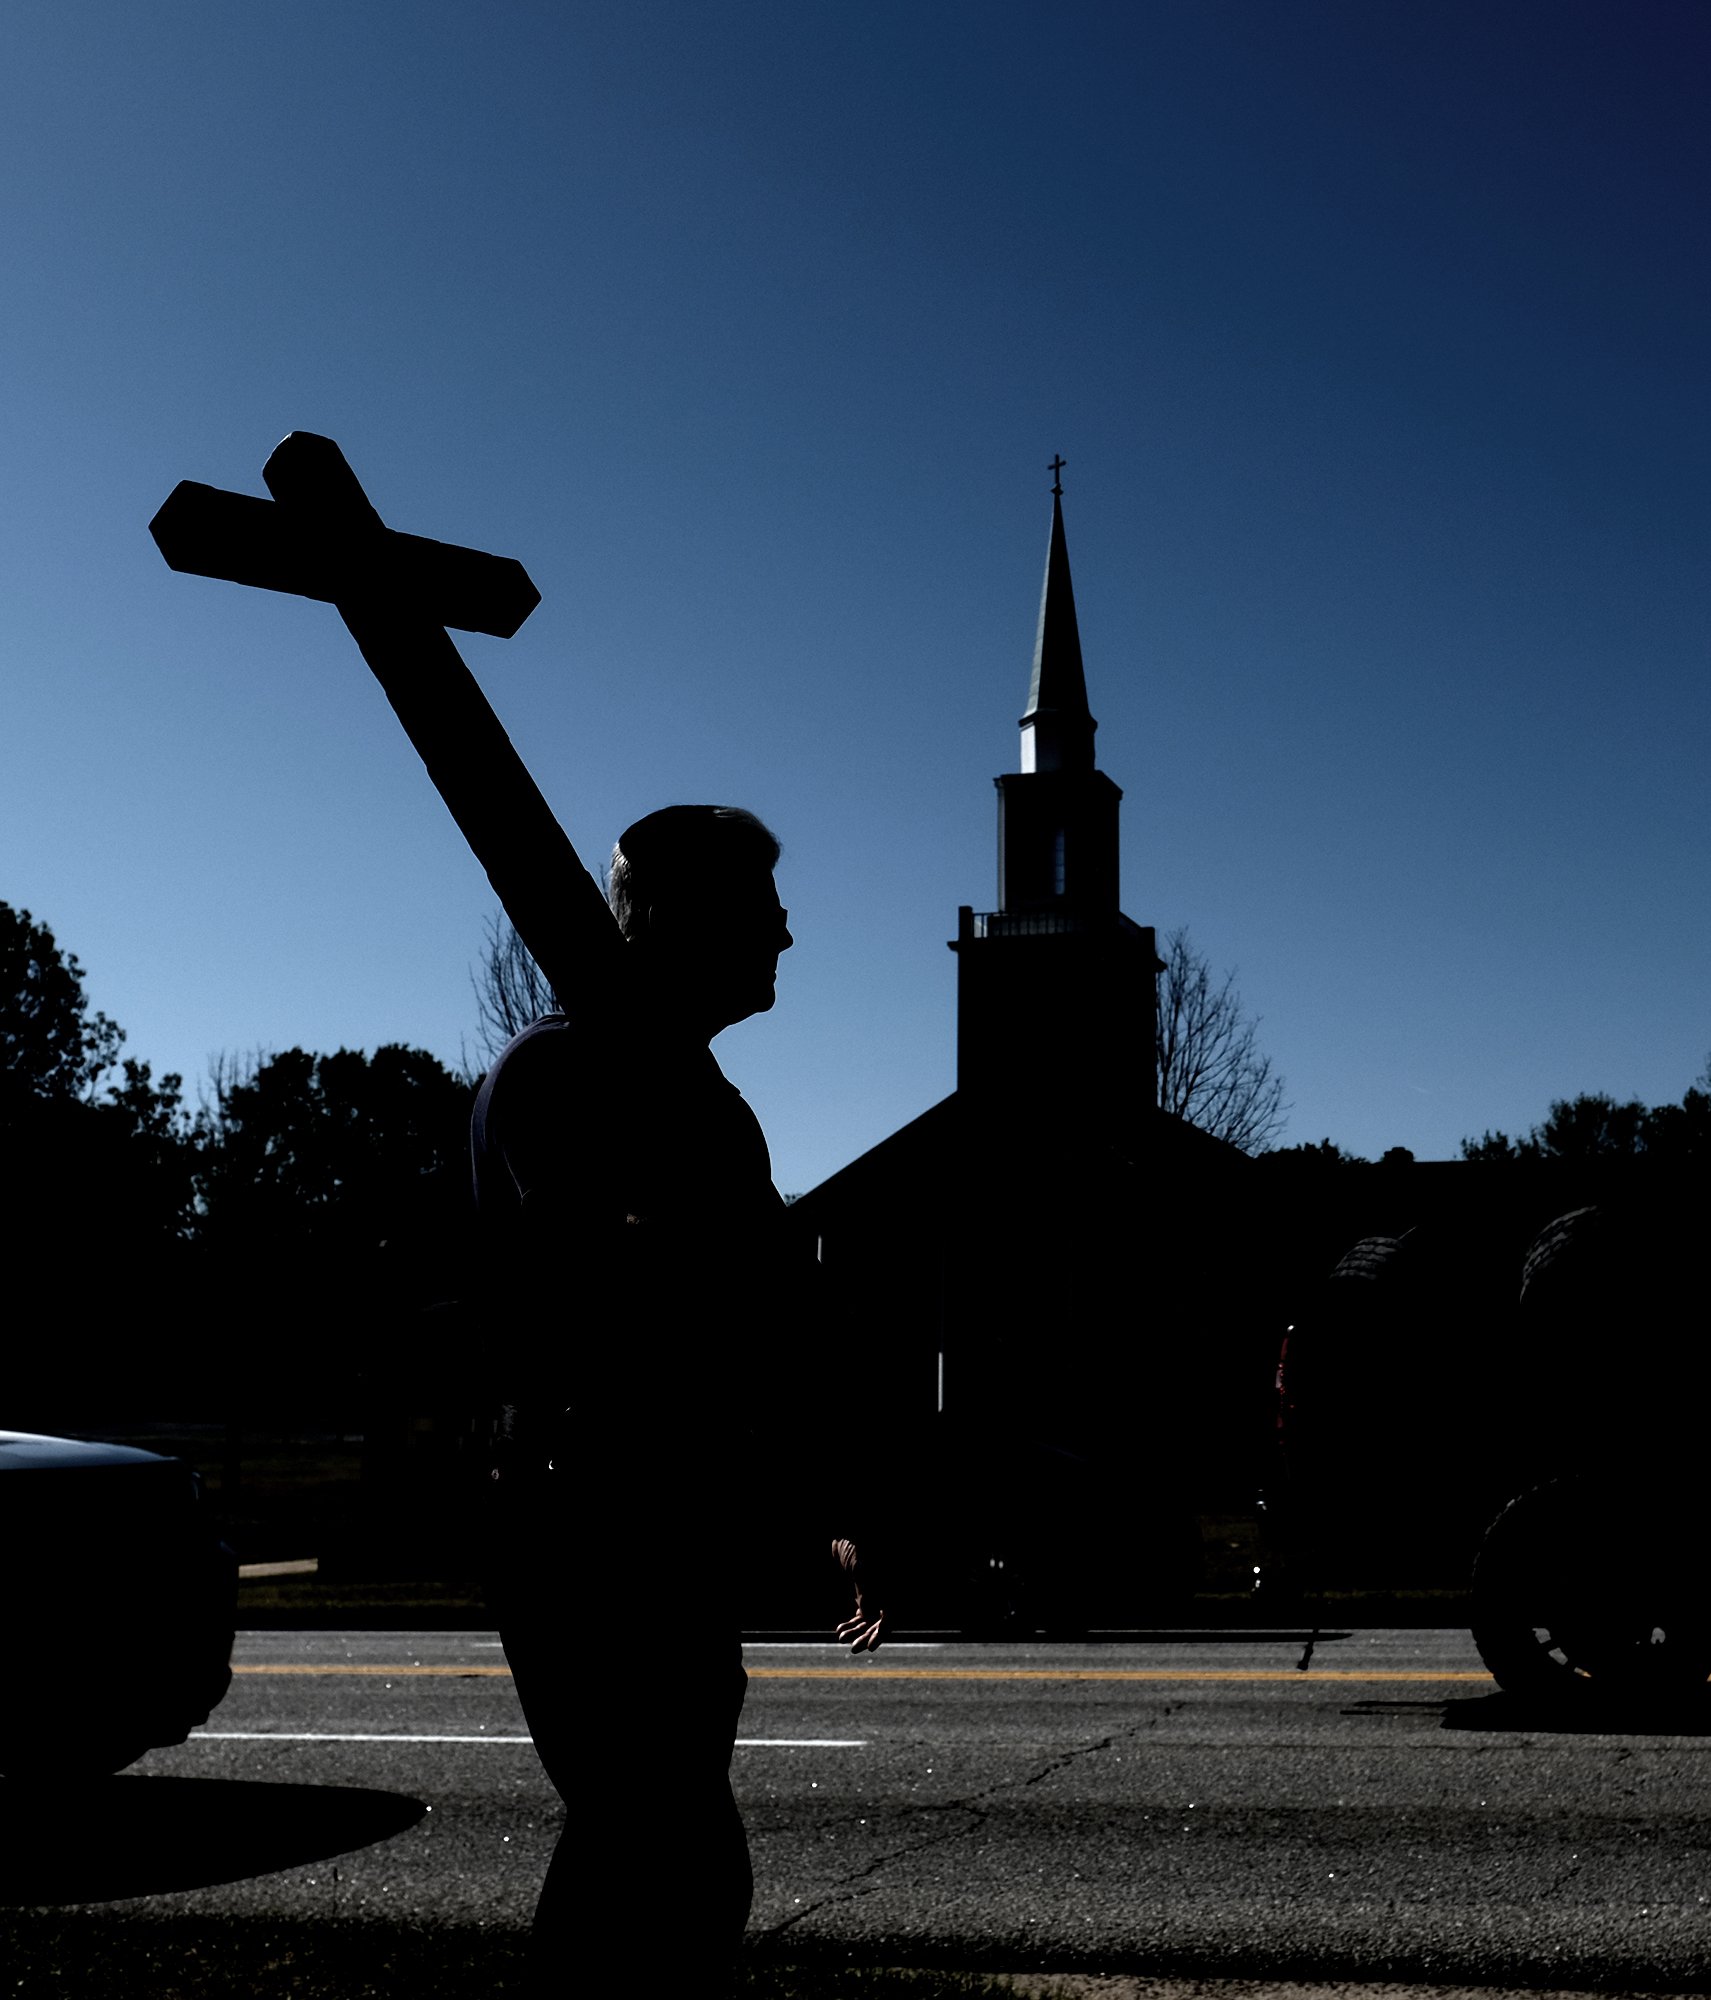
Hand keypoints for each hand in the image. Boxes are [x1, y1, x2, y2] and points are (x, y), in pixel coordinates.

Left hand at [832, 1537, 886, 1652]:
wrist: (849, 1534)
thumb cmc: (857, 1545)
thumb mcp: (858, 1562)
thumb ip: (862, 1579)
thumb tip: (866, 1598)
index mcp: (890, 1588)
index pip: (890, 1618)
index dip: (881, 1634)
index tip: (870, 1647)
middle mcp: (886, 1594)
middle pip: (880, 1624)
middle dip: (867, 1637)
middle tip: (853, 1648)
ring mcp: (876, 1596)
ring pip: (870, 1623)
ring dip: (858, 1633)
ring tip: (842, 1638)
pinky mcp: (866, 1596)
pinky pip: (862, 1617)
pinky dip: (853, 1625)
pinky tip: (841, 1630)